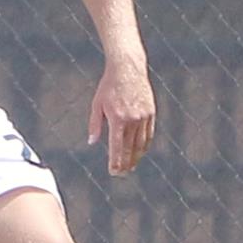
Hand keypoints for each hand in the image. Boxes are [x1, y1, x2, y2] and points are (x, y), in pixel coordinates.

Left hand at [87, 54, 155, 175]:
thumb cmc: (109, 86)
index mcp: (118, 119)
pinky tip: (140, 152)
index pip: (117, 147)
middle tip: (122, 174)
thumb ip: (95, 125)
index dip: (116, 162)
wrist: (128, 68)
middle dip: (126, 163)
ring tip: (131, 166)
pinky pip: (149, 134)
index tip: (113, 172)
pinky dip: (144, 145)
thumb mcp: (97, 104)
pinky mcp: (151, 112)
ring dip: (136, 157)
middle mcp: (132, 120)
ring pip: (141, 144)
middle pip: (130, 149)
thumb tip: (92, 142)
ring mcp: (144, 117)